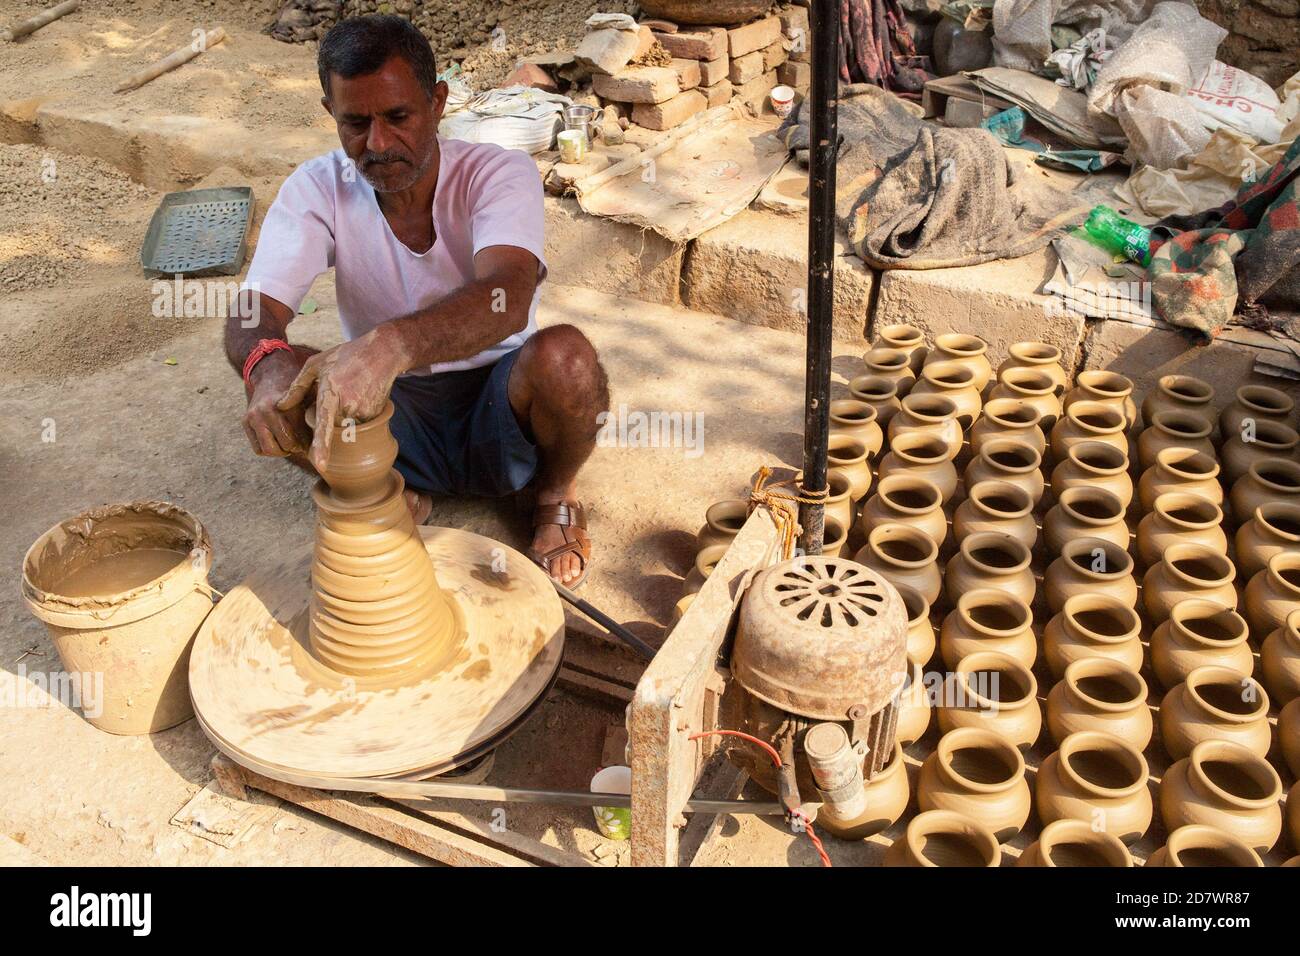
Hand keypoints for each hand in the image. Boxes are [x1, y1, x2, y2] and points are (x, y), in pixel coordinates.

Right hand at [242, 350, 311, 457]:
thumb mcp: (311, 394)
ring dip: (282, 451)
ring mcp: (253, 417)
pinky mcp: (245, 421)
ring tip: (291, 444)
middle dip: (297, 448)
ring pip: (270, 450)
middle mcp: (266, 411)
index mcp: (285, 405)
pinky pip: (258, 449)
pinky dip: (269, 450)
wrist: (271, 373)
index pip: (298, 438)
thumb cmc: (298, 388)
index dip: (308, 444)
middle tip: (303, 444)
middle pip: (286, 446)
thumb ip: (321, 410)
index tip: (315, 444)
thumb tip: (341, 432)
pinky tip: (278, 441)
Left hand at [277, 327, 406, 471]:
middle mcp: (348, 406)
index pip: (325, 425)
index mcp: (331, 394)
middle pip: (331, 428)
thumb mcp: (316, 364)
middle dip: (327, 418)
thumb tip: (281, 406)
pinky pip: (358, 423)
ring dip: (341, 416)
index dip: (322, 446)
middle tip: (334, 394)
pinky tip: (359, 394)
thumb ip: (297, 387)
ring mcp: (364, 412)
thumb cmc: (346, 355)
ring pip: (345, 427)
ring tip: (348, 392)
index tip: (320, 464)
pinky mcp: (375, 415)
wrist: (382, 353)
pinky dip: (354, 414)